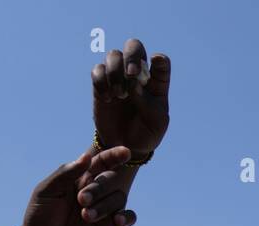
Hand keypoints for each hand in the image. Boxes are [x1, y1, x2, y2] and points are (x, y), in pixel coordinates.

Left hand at [11, 146, 137, 225]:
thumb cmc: (40, 216)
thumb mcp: (46, 191)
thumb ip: (66, 173)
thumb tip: (87, 156)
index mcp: (79, 178)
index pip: (101, 162)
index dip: (114, 156)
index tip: (125, 152)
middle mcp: (95, 192)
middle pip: (111, 180)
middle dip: (99, 189)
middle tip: (81, 201)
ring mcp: (104, 210)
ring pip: (119, 199)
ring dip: (105, 207)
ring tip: (86, 218)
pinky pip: (128, 217)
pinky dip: (127, 217)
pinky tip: (117, 222)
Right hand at [93, 38, 170, 157]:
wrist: (125, 145)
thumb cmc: (147, 133)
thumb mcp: (156, 122)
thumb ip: (148, 102)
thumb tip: (133, 83)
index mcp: (157, 83)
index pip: (161, 63)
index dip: (159, 59)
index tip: (156, 61)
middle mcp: (138, 75)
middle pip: (134, 47)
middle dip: (132, 55)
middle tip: (132, 74)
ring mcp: (119, 77)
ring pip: (113, 55)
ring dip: (115, 72)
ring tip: (120, 95)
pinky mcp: (101, 84)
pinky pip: (97, 71)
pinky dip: (101, 81)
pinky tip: (108, 99)